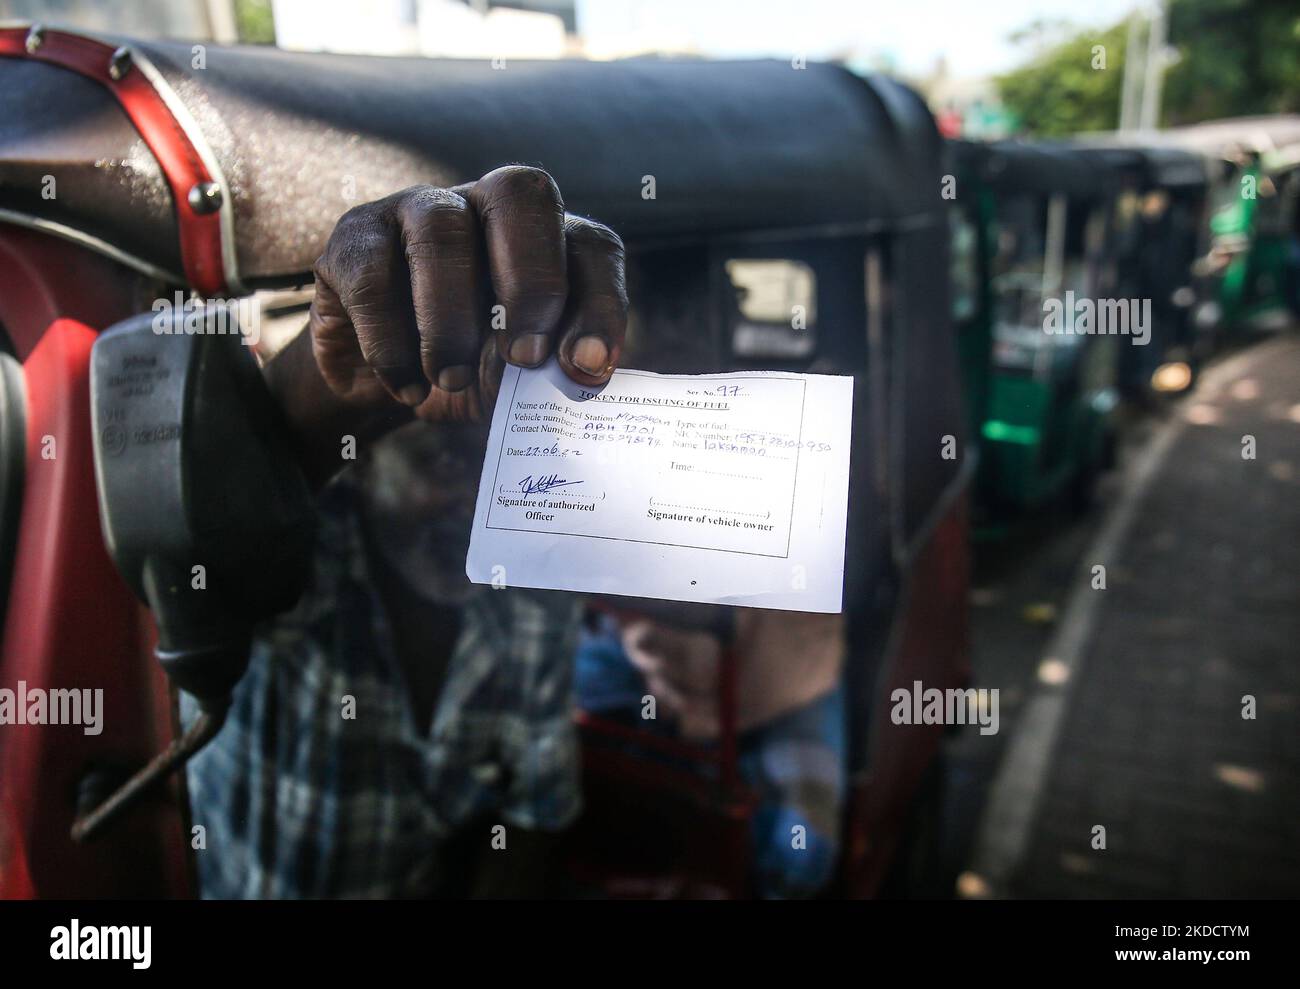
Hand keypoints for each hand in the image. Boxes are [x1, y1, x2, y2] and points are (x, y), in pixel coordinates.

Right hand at [308, 166, 627, 421]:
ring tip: (451, 379)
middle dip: (532, 281)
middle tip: (524, 358)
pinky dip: (391, 342)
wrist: (383, 383)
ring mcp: (416, 210)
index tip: (588, 367)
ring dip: (451, 319)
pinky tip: (407, 387)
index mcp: (546, 239)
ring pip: (440, 233)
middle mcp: (485, 205)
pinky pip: (373, 276)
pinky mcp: (355, 237)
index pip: (590, 246)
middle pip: (520, 195)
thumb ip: (548, 372)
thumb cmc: (468, 373)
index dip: (600, 303)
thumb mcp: (517, 383)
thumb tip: (581, 371)